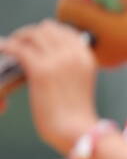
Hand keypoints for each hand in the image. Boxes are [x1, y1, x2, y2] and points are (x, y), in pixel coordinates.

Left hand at [0, 20, 98, 152]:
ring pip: (32, 35)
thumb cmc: (75, 113)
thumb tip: (47, 57)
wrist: (75, 129)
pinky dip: (7, 46)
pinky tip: (1, 49)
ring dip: (18, 39)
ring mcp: (57, 60)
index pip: (64, 31)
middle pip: (46, 29)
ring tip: (9, 47)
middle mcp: (73, 54)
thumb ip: (70, 66)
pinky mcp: (40, 70)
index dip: (47, 33)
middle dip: (30, 34)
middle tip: (19, 43)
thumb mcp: (80, 82)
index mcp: (86, 57)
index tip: (35, 40)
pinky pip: (19, 48)